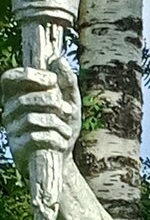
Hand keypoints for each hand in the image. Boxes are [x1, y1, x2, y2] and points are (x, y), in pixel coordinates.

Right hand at [2, 58, 80, 173]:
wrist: (62, 160)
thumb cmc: (62, 126)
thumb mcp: (71, 102)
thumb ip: (67, 81)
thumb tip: (58, 59)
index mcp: (18, 96)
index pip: (8, 79)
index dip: (28, 75)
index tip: (52, 80)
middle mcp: (9, 111)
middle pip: (26, 99)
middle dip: (52, 103)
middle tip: (67, 110)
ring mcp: (12, 130)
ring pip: (33, 119)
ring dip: (58, 124)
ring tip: (66, 130)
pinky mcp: (18, 148)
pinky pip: (38, 138)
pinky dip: (57, 139)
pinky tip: (61, 144)